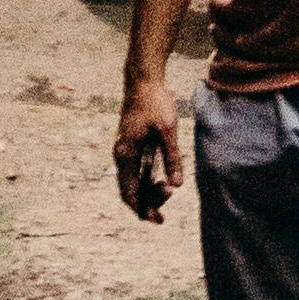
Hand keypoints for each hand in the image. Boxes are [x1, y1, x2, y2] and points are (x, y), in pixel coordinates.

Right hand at [113, 81, 180, 218]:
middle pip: (130, 191)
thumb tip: (177, 185)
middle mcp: (121, 156)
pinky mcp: (132, 146)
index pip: (129, 193)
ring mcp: (125, 151)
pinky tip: (163, 183)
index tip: (159, 219)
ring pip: (133, 182)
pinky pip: (136, 172)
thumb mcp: (167, 129)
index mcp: (125, 154)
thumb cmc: (155, 101)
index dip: (143, 210)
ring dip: (148, 192)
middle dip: (147, 203)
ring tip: (168, 191)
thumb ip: (171, 157)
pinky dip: (147, 181)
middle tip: (167, 205)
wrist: (143, 79)